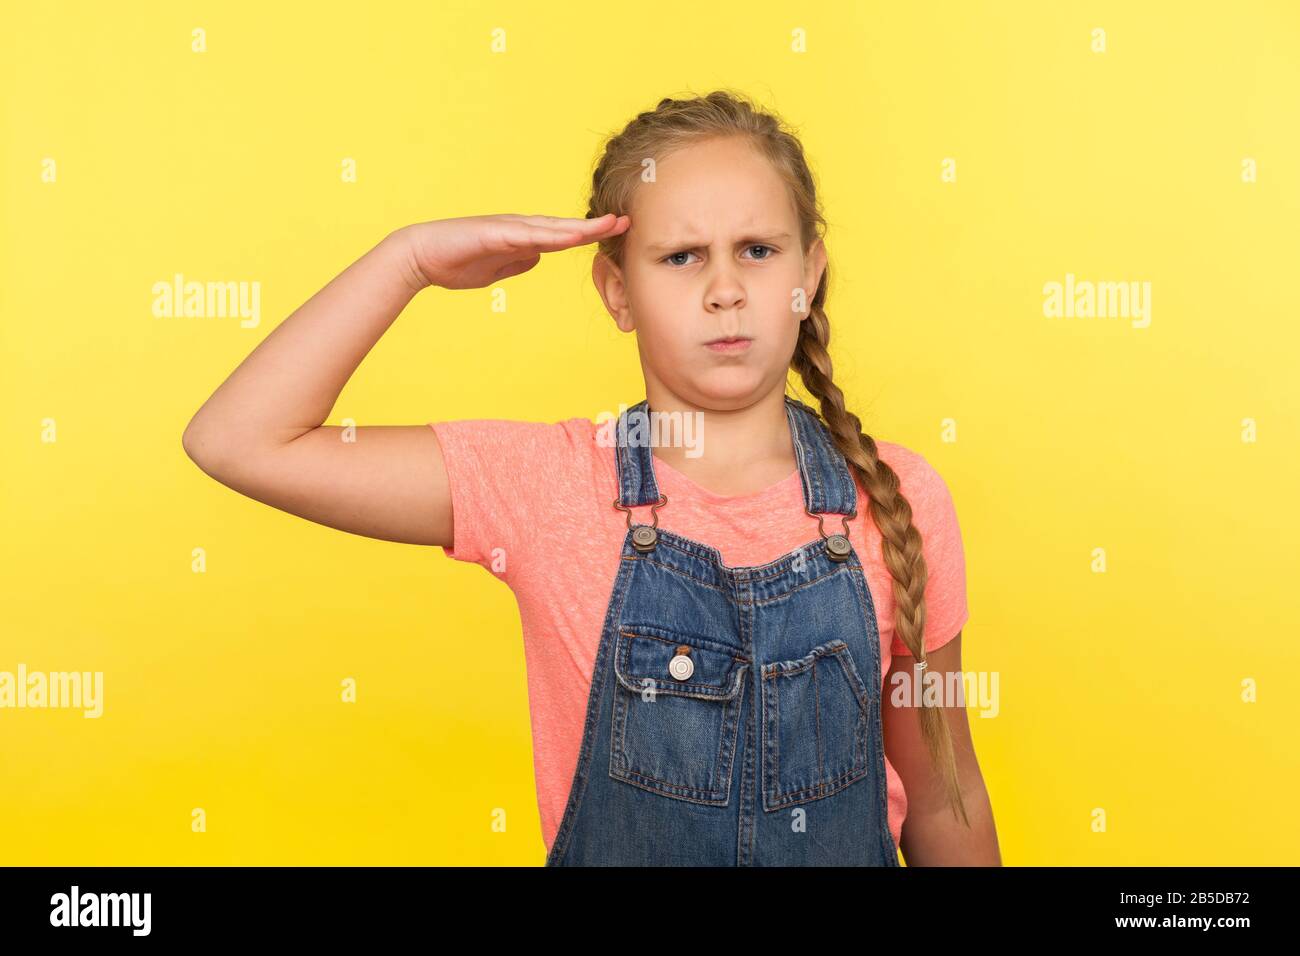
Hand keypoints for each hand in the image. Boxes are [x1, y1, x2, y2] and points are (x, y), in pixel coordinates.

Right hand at [397, 213, 629, 290]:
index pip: (562, 236)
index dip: (589, 234)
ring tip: (608, 226)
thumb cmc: (456, 263)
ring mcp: (507, 228)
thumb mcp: (496, 269)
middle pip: (564, 227)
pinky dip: (551, 234)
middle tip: (626, 221)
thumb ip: (518, 262)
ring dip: (580, 227)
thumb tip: (538, 258)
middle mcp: (518, 228)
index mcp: (521, 239)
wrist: (421, 258)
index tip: (615, 233)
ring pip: (551, 227)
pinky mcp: (494, 232)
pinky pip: (528, 234)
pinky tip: (571, 236)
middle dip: (595, 226)